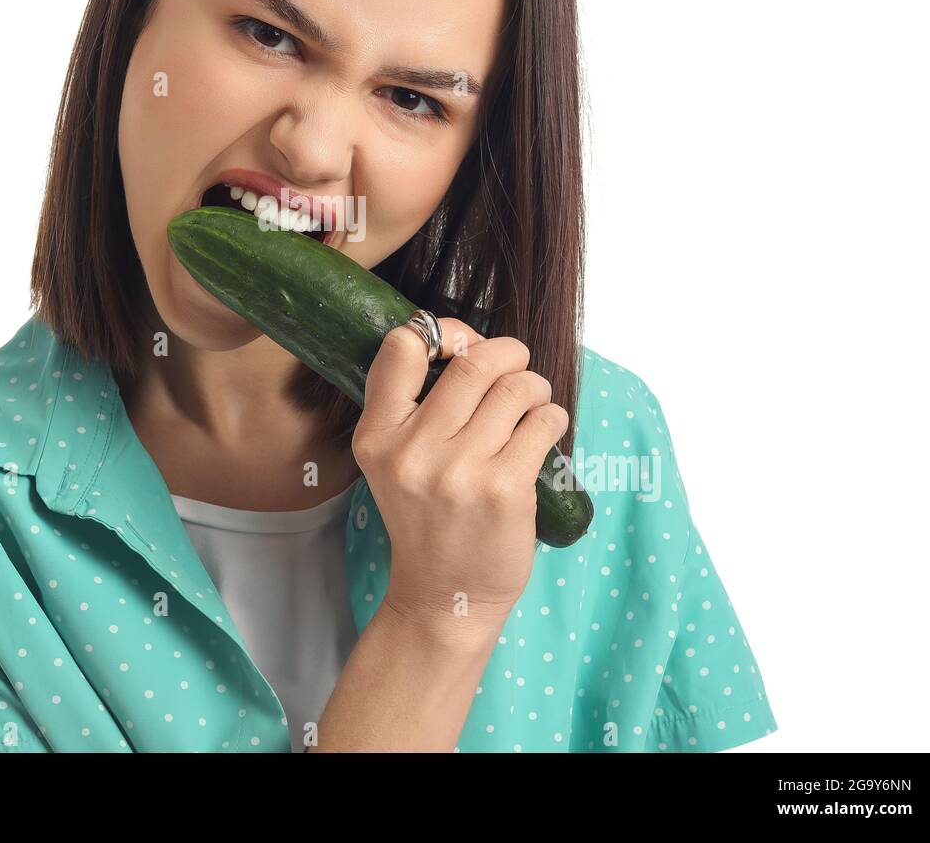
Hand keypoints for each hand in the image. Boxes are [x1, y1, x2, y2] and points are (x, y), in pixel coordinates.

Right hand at [351, 317, 568, 639]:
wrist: (444, 596)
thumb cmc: (426, 519)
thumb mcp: (392, 462)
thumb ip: (412, 407)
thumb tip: (467, 343)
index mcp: (377, 435)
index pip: (402, 347)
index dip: (445, 333)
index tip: (464, 347)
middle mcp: (413, 450)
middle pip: (474, 363)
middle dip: (508, 353)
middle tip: (517, 365)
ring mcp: (460, 470)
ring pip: (516, 388)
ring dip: (535, 386)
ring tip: (533, 403)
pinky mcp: (505, 489)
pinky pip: (543, 422)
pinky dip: (552, 417)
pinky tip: (545, 430)